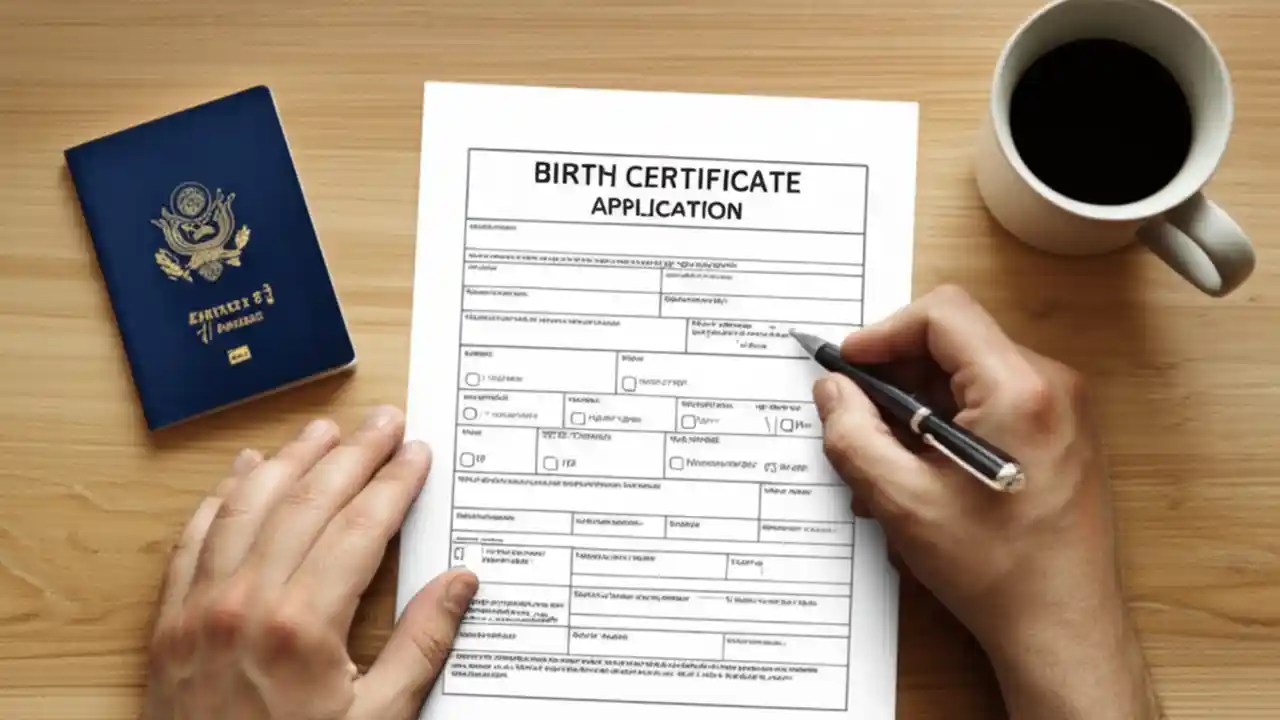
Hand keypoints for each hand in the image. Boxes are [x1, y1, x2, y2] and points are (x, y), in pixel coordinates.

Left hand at [143, 406, 476, 719]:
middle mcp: (246, 602)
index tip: (415, 452)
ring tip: (321, 431)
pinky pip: (193, 541)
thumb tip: (461, 582)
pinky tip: (242, 473)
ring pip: (248, 508)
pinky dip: (220, 500)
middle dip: (352, 455)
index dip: (393, 483)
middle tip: (382, 421)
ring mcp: (201, 609)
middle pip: (308, 502)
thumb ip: (421, 645)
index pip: (360, 527)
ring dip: (288, 461)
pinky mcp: (170, 624)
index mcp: (304, 625)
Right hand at [812, 286, 1159, 719]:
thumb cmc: (997, 571)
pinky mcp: (1062, 435)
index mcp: (1019, 391)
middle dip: (897, 374)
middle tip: (857, 417)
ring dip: (918, 407)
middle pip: (956, 342)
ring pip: (970, 375)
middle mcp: (1051, 387)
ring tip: (887, 462)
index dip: (883, 333)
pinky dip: (948, 425)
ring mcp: (1064, 410)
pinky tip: (922, 474)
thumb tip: (833, 390)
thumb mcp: (902, 501)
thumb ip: (854, 435)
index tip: (848, 365)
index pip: (943, 314)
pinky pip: (993, 403)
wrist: (1064, 628)